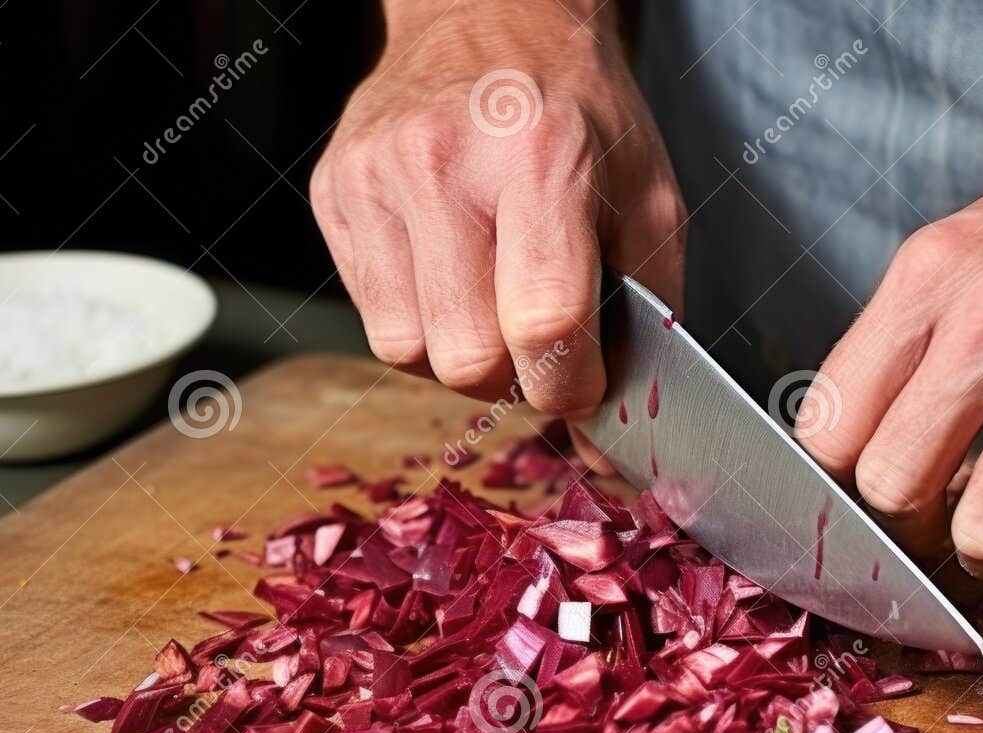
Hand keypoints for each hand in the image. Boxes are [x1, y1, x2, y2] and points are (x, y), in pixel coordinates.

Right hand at [311, 0, 685, 417]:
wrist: (488, 15)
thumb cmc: (577, 111)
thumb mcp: (648, 199)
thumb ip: (644, 320)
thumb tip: (605, 440)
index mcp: (539, 157)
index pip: (543, 323)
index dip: (570, 386)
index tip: (583, 388)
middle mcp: (443, 164)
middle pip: (467, 357)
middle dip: (513, 379)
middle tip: (537, 345)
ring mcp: (375, 179)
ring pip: (408, 353)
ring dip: (459, 355)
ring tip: (490, 302)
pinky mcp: (334, 193)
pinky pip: (372, 319)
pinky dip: (419, 323)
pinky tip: (449, 275)